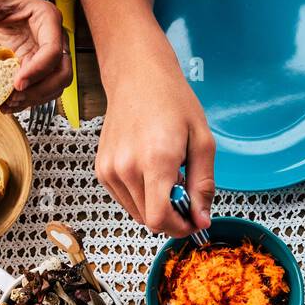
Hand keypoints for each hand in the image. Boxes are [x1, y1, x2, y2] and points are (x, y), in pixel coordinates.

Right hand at [95, 34, 213, 235]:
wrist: (137, 76)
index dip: (179, 228)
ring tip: (167, 176)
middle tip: (184, 192)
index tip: (192, 221)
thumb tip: (202, 218)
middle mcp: (127, 168)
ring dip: (155, 206)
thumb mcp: (202, 141)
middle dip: (171, 216)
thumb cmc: (171, 101)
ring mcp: (110, 170)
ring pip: (136, 213)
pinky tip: (150, 172)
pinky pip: (125, 200)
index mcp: (156, 160)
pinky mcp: (101, 169)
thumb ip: (203, 185)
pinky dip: (141, 196)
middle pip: (149, 220)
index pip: (160, 220)